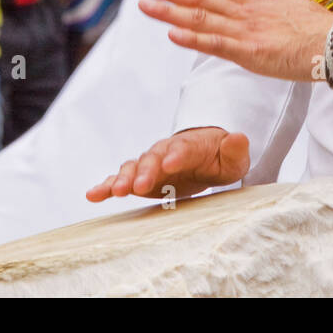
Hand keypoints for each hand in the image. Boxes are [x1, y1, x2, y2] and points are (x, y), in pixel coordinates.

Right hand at [86, 127, 249, 201]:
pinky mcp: (140, 178)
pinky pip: (120, 180)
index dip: (176, 155)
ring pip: (133, 167)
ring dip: (124, 178)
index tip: (170, 164)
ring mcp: (150, 163)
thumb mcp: (233, 156)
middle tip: (139, 185)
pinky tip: (93, 195)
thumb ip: (234, 149)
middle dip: (146, 171)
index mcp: (190, 145)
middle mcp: (165, 151)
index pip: (183, 148)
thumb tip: (239, 137)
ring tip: (116, 191)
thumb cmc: (220, 157)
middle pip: (153, 158)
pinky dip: (106, 186)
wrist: (204, 155)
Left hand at [136, 0, 332, 82]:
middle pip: (201, 0)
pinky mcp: (250, 53)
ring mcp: (246, 32)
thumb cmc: (319, 27)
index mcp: (255, 4)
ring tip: (145, 4)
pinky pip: (216, 44)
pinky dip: (192, 39)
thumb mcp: (294, 3)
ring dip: (170, 12)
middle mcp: (246, 14)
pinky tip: (171, 33)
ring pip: (201, 19)